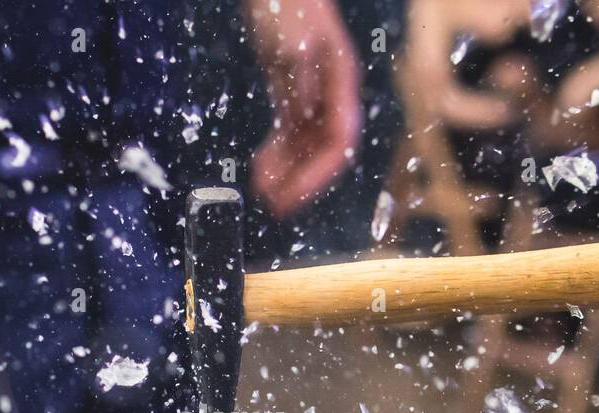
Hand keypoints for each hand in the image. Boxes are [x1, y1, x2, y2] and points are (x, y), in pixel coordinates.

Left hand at [245, 0, 362, 218]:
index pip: (337, 141)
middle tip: (274, 206)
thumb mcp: (291, 36)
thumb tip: (303, 114)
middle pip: (323, 152)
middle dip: (300, 181)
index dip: (317, 174)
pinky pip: (288, 135)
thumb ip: (298, 77)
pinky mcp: (291, 95)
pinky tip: (259, 170)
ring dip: (286, 173)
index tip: (292, 195)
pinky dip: (275, 155)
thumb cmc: (287, 0)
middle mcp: (330, 95)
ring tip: (262, 194)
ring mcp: (311, 97)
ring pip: (305, 148)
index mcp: (339, 82)